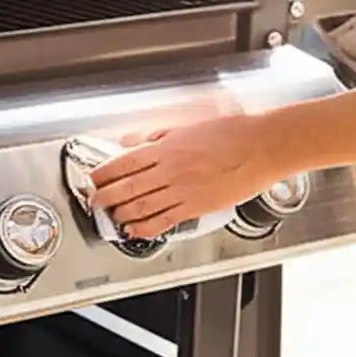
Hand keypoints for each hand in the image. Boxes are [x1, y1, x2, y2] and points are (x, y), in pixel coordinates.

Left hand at [88, 113, 287, 238]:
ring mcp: (182, 191)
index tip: (93, 178)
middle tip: (94, 201)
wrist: (262, 147)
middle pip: (127, 187)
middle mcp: (169, 170)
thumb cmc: (232, 133)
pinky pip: (164, 220)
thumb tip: (131, 141)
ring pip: (141, 206)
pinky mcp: (196, 207)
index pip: (123, 163)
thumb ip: (156, 135)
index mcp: (166, 148)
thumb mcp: (187, 125)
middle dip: (105, 196)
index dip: (104, 173)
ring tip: (111, 216)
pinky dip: (145, 228)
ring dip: (121, 213)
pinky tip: (135, 231)